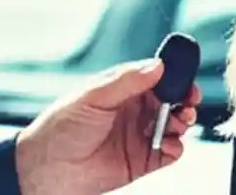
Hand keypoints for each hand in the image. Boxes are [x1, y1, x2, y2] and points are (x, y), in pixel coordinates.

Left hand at [14, 58, 201, 194]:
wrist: (46, 170)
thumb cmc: (61, 128)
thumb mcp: (93, 97)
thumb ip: (127, 81)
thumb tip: (157, 65)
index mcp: (122, 90)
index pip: (156, 78)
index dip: (173, 76)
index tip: (186, 77)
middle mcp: (133, 110)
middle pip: (170, 100)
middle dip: (184, 99)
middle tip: (189, 101)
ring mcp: (139, 135)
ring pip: (174, 125)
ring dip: (182, 122)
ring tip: (179, 123)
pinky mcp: (142, 161)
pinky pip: (169, 152)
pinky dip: (177, 148)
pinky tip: (171, 144)